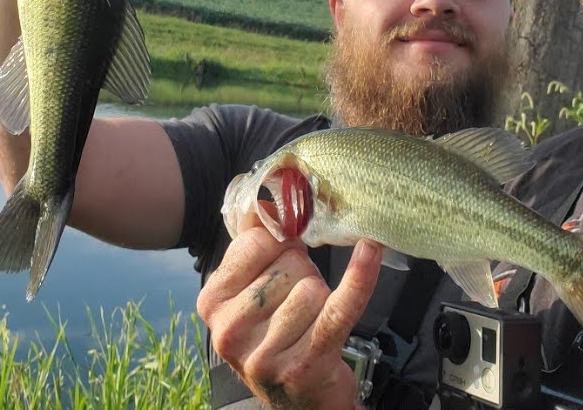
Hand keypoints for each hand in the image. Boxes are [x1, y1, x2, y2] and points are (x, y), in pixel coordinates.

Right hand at [197, 203, 381, 409]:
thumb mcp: (250, 293)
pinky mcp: (306, 364)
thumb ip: (253, 245)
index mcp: (212, 302)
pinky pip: (338, 308)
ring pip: (313, 288)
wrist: (300, 401)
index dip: (280, 244)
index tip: (286, 256)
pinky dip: (359, 278)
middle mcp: (231, 331)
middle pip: (287, 265)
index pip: (256, 243)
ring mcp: (266, 354)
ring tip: (310, 321)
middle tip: (298, 301)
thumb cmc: (276, 335)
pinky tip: (370, 251)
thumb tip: (264, 193)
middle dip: (303, 275)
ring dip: (321, 298)